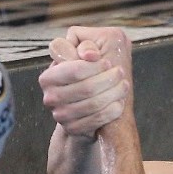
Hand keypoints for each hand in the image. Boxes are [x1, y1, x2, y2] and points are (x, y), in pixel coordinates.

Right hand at [40, 26, 133, 140]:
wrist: (89, 107)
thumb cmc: (91, 74)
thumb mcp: (88, 53)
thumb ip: (87, 44)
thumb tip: (90, 55)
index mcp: (48, 76)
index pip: (74, 70)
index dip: (94, 65)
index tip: (108, 62)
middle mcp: (50, 96)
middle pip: (86, 88)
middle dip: (108, 79)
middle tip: (120, 72)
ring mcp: (60, 115)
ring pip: (93, 104)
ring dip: (114, 93)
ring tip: (124, 85)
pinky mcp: (72, 129)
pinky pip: (97, 119)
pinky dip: (112, 109)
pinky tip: (119, 102)